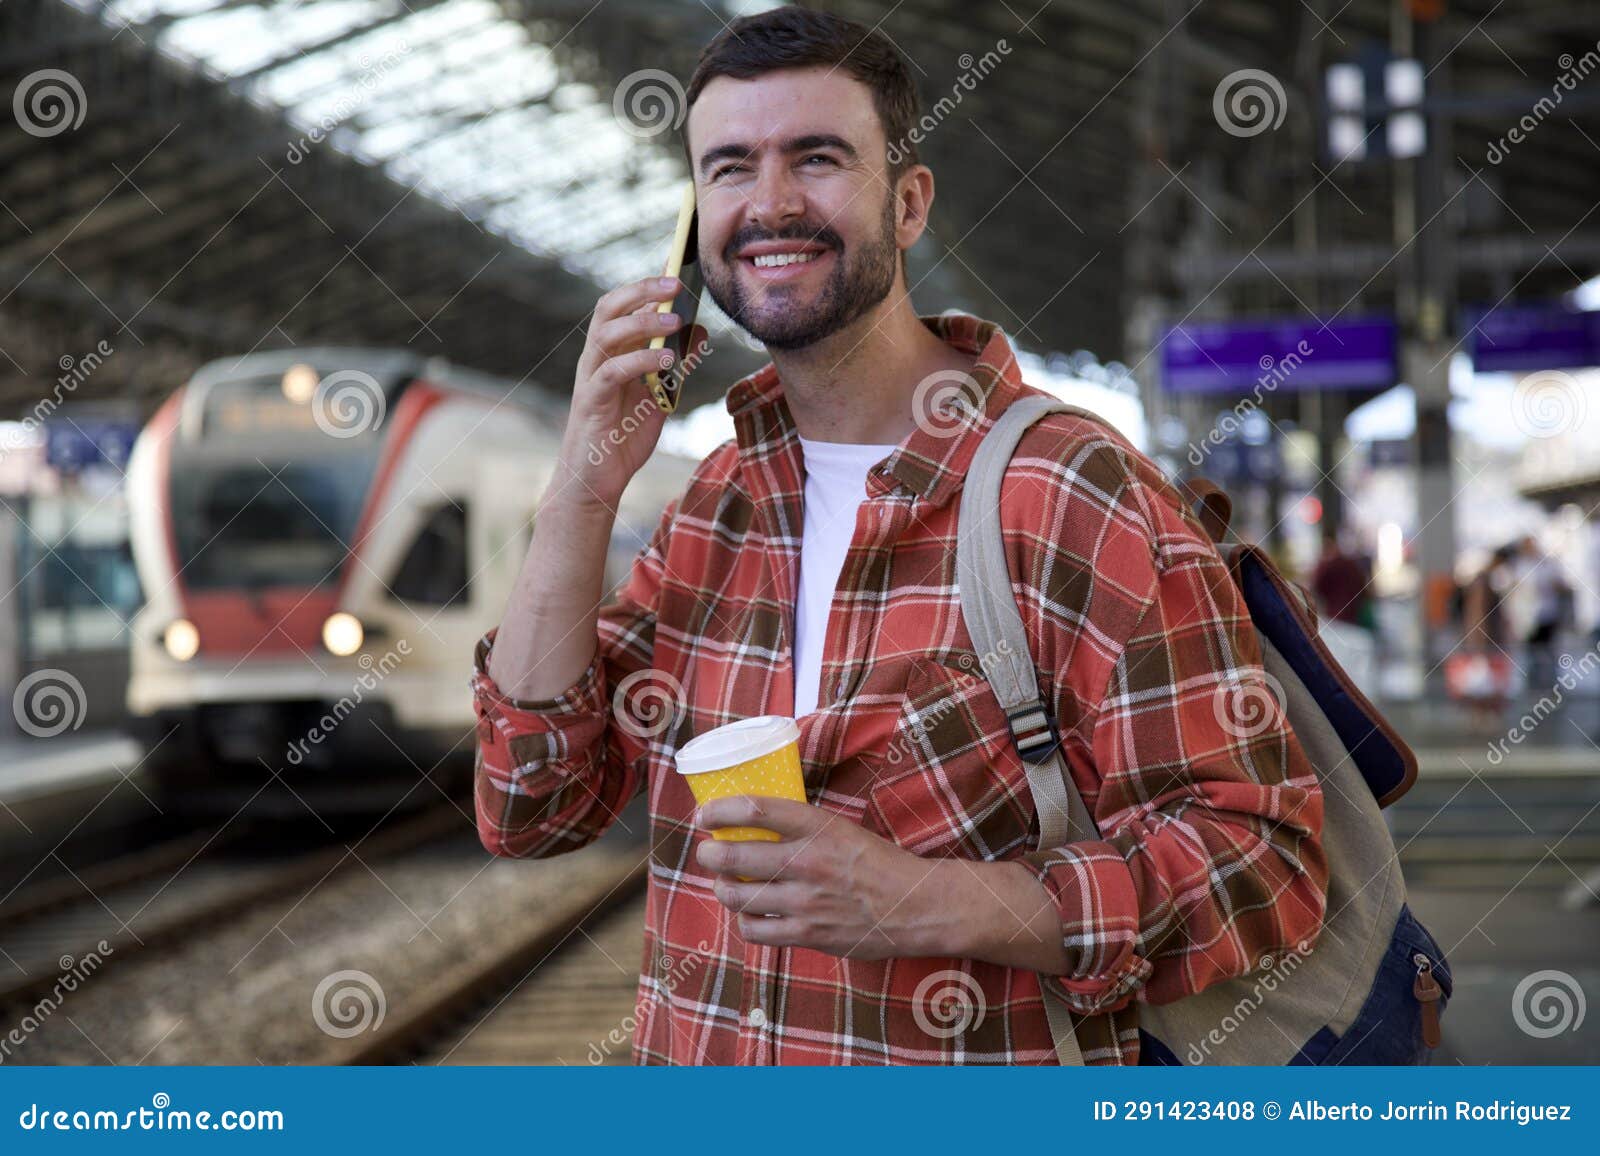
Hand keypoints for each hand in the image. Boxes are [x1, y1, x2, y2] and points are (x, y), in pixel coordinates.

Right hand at [559, 275, 707, 509]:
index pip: (623, 306)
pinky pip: (611, 372)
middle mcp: (597, 359)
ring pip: (607, 333)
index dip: (647, 287)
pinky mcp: (590, 402)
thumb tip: (700, 331)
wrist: (598, 481)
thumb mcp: (660, 396)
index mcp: (612, 352)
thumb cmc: (624, 437)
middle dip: (641, 291)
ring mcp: (591, 378)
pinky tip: (666, 360)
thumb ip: (676, 365)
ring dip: (642, 322)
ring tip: (676, 320)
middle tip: (675, 283)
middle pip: (609, 308)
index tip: (677, 270)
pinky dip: (639, 361)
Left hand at [693, 796, 948, 959]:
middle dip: (710, 854)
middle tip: (707, 852)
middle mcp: (808, 861)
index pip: (756, 810)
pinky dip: (744, 921)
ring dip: (721, 888)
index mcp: (818, 827)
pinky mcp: (809, 933)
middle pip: (735, 856)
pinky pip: (757, 930)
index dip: (720, 811)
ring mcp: (806, 901)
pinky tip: (748, 914)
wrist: (914, 905)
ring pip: (739, 896)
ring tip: (722, 883)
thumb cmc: (877, 863)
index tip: (704, 815)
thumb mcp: (842, 829)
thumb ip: (803, 828)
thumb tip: (757, 823)